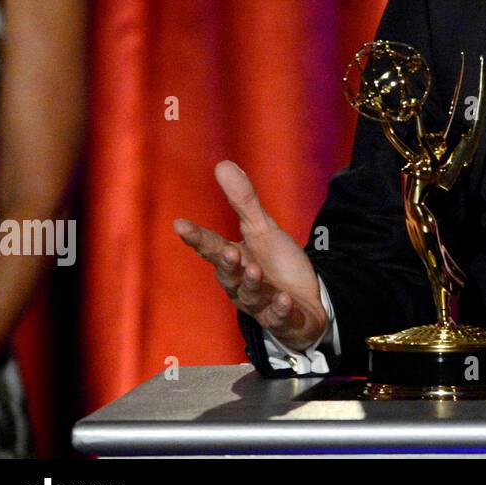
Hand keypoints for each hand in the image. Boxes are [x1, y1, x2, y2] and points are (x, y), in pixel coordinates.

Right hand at [173, 160, 326, 353]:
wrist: (305, 299)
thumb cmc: (276, 265)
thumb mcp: (262, 230)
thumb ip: (243, 202)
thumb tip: (222, 164)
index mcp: (234, 262)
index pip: (212, 248)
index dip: (197, 237)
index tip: (180, 224)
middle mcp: (242, 286)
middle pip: (230, 276)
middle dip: (228, 265)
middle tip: (229, 252)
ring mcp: (262, 305)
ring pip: (252, 296)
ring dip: (253, 284)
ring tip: (255, 270)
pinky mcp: (284, 320)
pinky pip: (280, 317)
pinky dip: (280, 310)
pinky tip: (284, 300)